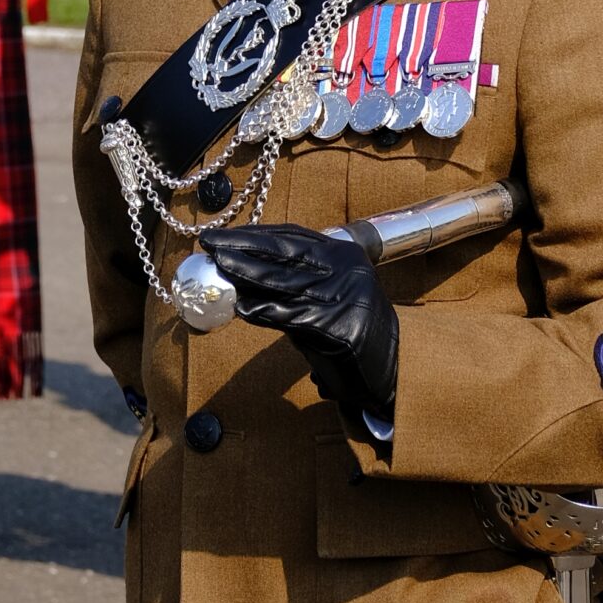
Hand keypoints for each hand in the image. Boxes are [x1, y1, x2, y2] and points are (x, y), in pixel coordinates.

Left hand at [204, 225, 399, 423]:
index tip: (226, 234)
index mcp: (344, 253)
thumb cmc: (351, 332)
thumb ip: (291, 283)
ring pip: (282, 280)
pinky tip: (241, 308)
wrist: (391, 368)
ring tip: (218, 268)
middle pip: (283, 251)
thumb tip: (242, 275)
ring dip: (245, 274)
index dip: (255, 233)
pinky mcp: (337, 326)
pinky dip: (263, 312)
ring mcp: (343, 295)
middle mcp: (345, 268)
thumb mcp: (326, 294)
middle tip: (210, 244)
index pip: (292, 236)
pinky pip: (290, 316)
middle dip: (242, 246)